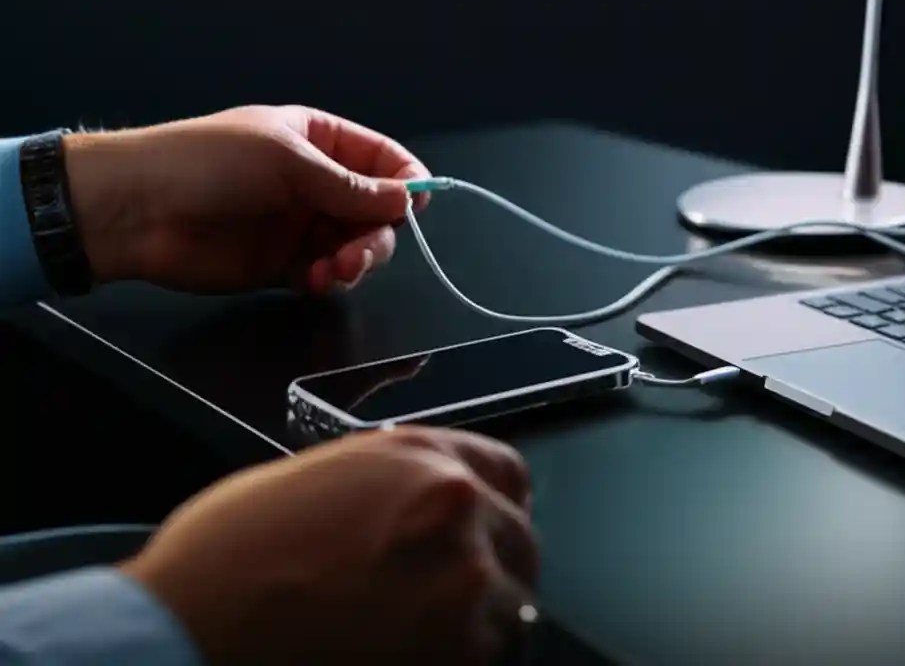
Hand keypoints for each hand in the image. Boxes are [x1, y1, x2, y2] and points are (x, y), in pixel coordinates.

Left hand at [64, 105, 430, 294]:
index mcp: (318, 139)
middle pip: (377, 211)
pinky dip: (330, 281)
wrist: (135, 211)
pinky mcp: (284, 265)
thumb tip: (409, 197)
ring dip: (356, 261)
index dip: (407, 182)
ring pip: (357, 246)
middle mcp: (316, 182)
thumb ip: (352, 186)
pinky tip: (314, 282)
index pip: (383, 159)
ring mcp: (300, 224)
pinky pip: (327, 275)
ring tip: (335, 271)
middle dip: (377, 233)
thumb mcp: (287, 161)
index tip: (417, 206)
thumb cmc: (205, 163)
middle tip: (359, 252)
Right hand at [120, 427, 536, 665]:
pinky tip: (407, 660)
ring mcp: (464, 579)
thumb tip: (419, 507)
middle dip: (490, 571)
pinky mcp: (460, 649)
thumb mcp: (314, 483)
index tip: (485, 534)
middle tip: (442, 602)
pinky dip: (458, 661)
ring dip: (478, 624)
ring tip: (414, 639)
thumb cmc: (225, 560)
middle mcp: (455, 504)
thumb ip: (388, 486)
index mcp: (419, 456)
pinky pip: (489, 656)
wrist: (189, 629)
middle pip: (518, 542)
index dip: (494, 509)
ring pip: (510, 606)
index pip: (508, 474)